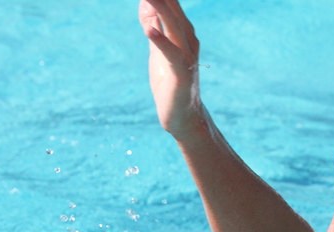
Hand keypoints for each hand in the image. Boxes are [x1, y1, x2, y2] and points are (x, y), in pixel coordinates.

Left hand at [138, 0, 204, 138]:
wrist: (183, 118)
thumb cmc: (169, 82)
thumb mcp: (157, 49)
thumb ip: (153, 25)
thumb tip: (145, 2)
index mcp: (181, 31)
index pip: (170, 1)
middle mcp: (187, 39)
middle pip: (173, 8)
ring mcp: (186, 56)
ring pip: (173, 26)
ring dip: (160, 7)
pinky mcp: (180, 74)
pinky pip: (171, 54)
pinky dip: (160, 41)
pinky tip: (149, 30)